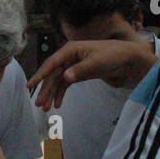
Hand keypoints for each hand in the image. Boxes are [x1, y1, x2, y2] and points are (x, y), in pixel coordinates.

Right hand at [27, 39, 157, 110]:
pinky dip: (61, 93)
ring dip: (52, 94)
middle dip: (46, 90)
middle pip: (53, 74)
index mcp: (70, 50)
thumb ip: (80, 71)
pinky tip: (58, 104)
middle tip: (39, 104)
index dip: (39, 75)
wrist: (130, 60)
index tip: (29, 86)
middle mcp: (69, 57)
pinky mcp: (80, 73)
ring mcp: (74, 65)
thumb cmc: (114, 56)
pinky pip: (66, 84)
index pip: (51, 63)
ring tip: (46, 108)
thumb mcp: (98, 63)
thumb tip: (64, 77)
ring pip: (58, 81)